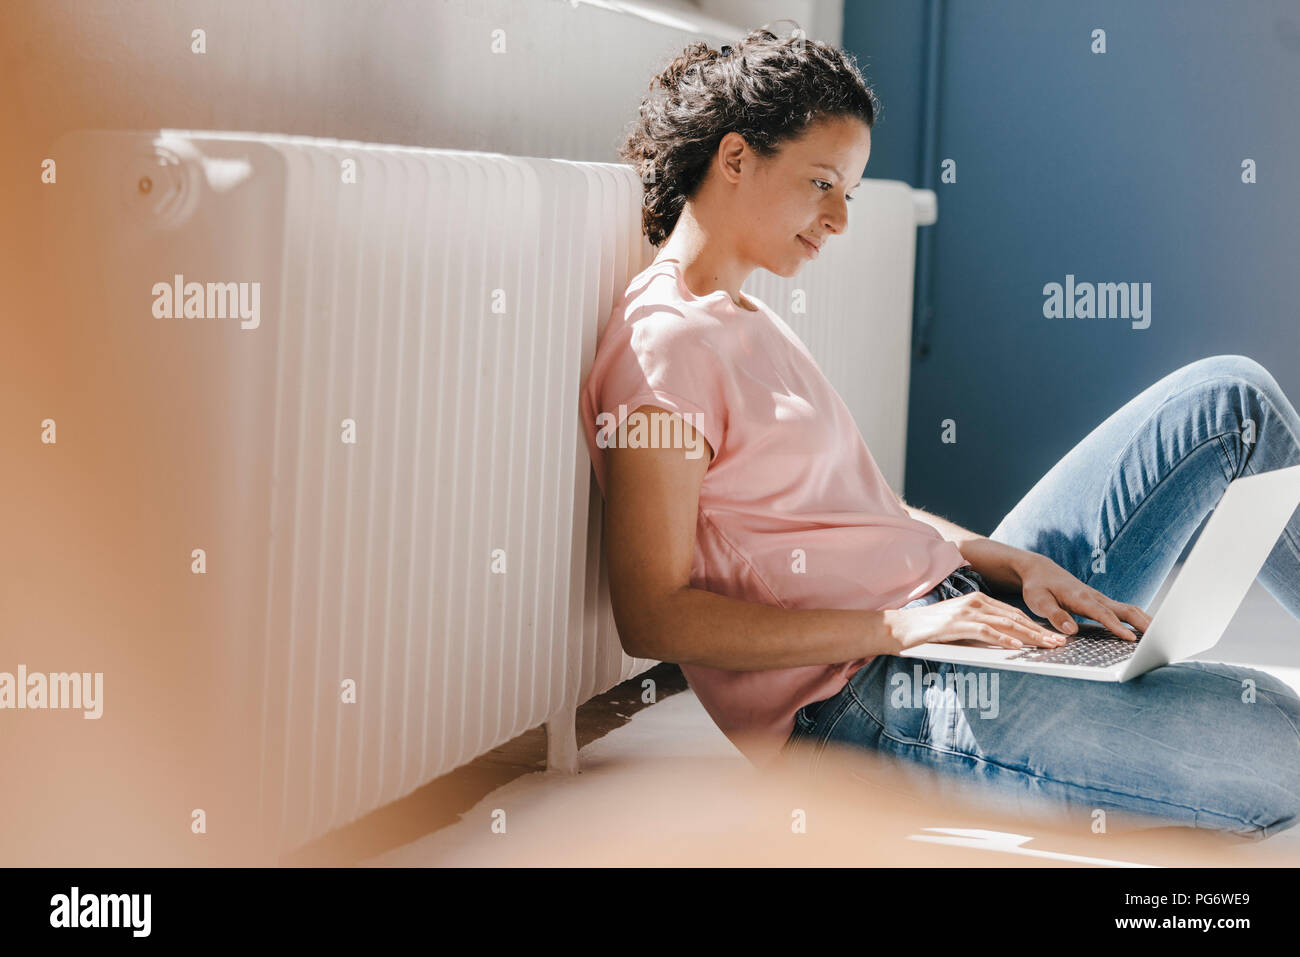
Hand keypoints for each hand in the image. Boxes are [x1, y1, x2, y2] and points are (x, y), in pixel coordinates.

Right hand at [883, 591, 1068, 653]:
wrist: (901, 627)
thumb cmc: (931, 630)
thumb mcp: (961, 626)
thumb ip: (981, 629)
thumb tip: (1007, 643)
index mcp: (978, 600)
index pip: (1014, 613)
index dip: (1036, 625)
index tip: (1054, 636)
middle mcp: (975, 602)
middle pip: (1015, 617)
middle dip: (1040, 631)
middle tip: (1060, 642)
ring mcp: (966, 611)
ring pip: (1005, 623)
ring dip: (1029, 635)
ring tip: (1047, 645)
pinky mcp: (956, 623)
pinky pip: (985, 631)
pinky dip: (1003, 638)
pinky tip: (1017, 646)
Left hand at [1013, 554, 1152, 639]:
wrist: (1041, 571)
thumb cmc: (1038, 587)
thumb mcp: (1038, 601)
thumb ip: (1055, 615)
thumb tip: (1071, 630)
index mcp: (1081, 598)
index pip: (1103, 614)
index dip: (1117, 627)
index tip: (1131, 639)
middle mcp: (1095, 597)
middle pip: (1125, 610)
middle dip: (1143, 623)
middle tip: (1161, 639)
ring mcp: (1100, 599)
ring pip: (1129, 609)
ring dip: (1145, 621)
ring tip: (1162, 637)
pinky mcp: (1101, 602)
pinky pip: (1124, 611)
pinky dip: (1138, 620)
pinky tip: (1147, 631)